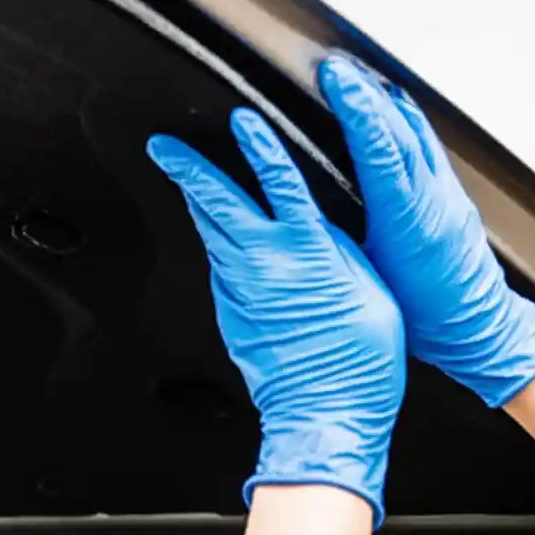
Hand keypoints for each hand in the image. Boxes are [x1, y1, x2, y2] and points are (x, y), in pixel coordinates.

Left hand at [147, 108, 404, 526]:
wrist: (326, 415)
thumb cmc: (361, 360)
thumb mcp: (371, 288)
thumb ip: (338, 248)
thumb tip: (319, 224)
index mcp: (308, 250)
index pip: (278, 181)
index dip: (259, 146)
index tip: (243, 120)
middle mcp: (265, 265)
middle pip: (218, 202)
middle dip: (188, 168)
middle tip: (163, 145)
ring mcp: (240, 289)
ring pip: (210, 232)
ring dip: (196, 200)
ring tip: (182, 175)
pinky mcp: (231, 313)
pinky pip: (218, 266)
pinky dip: (215, 242)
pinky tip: (214, 232)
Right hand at [318, 55, 534, 407]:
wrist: (479, 329)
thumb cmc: (424, 315)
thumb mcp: (373, 277)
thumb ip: (343, 239)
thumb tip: (302, 210)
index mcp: (408, 219)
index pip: (382, 150)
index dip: (358, 112)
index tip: (335, 81)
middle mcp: (432, 197)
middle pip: (399, 131)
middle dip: (365, 95)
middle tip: (334, 67)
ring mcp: (446, 192)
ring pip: (416, 133)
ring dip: (385, 101)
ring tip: (357, 76)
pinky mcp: (452, 194)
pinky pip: (428, 145)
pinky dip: (407, 119)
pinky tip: (391, 106)